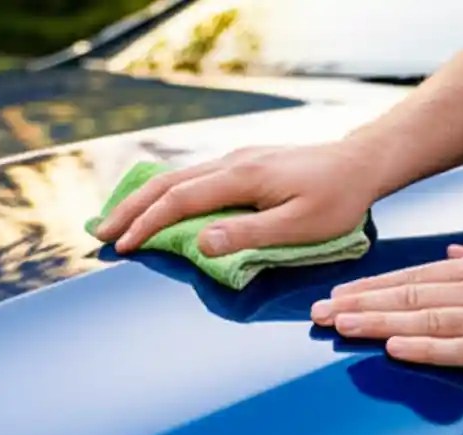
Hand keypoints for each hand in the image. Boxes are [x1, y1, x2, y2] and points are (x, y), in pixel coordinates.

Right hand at [93, 142, 379, 255]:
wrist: (361, 162)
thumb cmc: (337, 199)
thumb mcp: (299, 225)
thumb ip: (248, 234)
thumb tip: (201, 241)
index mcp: (241, 177)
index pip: (180, 200)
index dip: (147, 223)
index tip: (123, 245)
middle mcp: (232, 162)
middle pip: (167, 183)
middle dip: (130, 209)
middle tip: (100, 233)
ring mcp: (236, 160)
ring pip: (177, 177)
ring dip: (143, 199)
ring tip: (117, 220)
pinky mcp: (243, 164)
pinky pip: (192, 177)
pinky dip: (165, 193)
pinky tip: (157, 204)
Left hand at [311, 241, 462, 378]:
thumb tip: (452, 255)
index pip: (414, 276)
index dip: (372, 286)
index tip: (338, 293)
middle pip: (408, 295)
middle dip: (360, 303)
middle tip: (319, 313)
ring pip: (424, 319)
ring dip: (379, 322)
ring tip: (341, 326)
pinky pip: (461, 349)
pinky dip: (426, 347)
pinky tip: (396, 348)